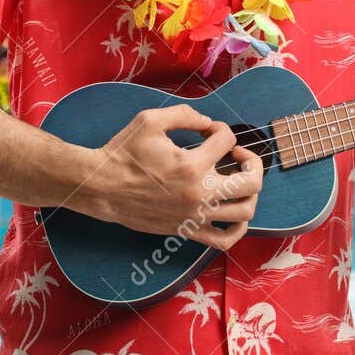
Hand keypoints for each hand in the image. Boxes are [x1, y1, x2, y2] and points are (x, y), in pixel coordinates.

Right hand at [80, 104, 262, 250]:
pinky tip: (234, 212)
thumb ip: (184, 114)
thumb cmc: (124, 152)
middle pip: (251, 181)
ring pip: (245, 211)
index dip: (221, 128)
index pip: (227, 140)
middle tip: (237, 154)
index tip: (209, 130)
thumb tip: (208, 122)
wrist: (103, 187)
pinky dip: (239, 228)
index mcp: (192, 164)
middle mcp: (199, 193)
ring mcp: (195, 216)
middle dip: (251, 161)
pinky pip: (225, 239)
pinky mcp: (187, 231)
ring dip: (250, 191)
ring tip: (237, 180)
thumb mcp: (150, 120)